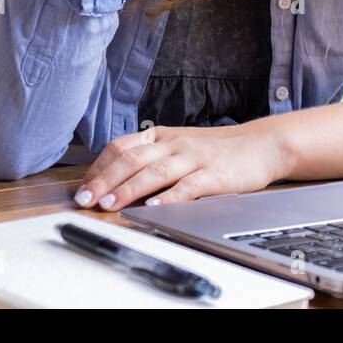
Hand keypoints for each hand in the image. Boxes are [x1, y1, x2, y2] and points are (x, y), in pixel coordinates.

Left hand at [72, 122, 288, 211]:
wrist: (260, 144)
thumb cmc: (216, 149)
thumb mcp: (179, 145)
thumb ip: (151, 156)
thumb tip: (115, 178)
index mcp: (161, 135)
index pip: (121, 147)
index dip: (99, 167)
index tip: (82, 187)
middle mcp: (174, 143)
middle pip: (131, 159)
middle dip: (104, 181)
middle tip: (84, 199)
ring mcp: (193, 157)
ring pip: (154, 171)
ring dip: (128, 189)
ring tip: (109, 205)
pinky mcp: (214, 174)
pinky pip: (188, 186)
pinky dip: (170, 197)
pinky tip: (155, 208)